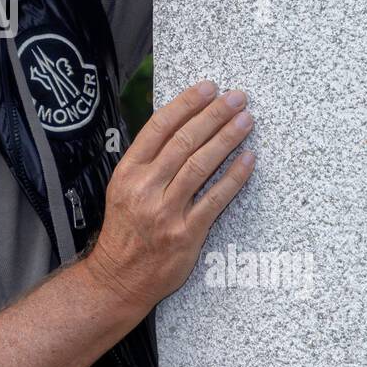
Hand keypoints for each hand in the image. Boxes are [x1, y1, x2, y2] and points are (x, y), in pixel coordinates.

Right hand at [86, 80, 254, 311]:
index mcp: (127, 172)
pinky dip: (234, 177)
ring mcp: (166, 211)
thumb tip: (181, 127)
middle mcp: (145, 188)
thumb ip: (147, 163)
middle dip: (214, 115)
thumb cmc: (125, 231)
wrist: (118, 279)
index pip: (159, 128)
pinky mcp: (186, 233)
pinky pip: (215, 199)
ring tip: (247, 120)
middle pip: (184, 141)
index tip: (208, 88)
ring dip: (227, 138)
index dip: (186, 104)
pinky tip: (248, 159)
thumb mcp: (123, 189)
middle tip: (237, 97)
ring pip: (201, 165)